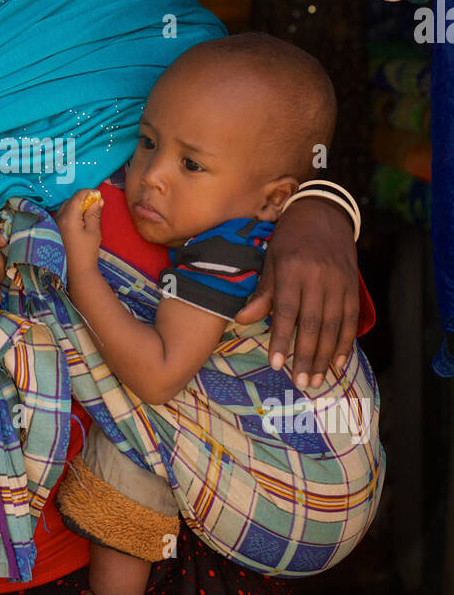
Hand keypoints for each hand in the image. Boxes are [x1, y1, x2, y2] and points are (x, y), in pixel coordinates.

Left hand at [55, 188, 103, 274]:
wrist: (76, 272)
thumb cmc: (87, 252)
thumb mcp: (93, 231)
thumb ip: (94, 213)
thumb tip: (97, 199)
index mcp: (68, 217)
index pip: (77, 196)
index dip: (89, 193)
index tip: (98, 196)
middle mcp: (57, 218)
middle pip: (69, 201)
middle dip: (82, 199)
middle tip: (94, 206)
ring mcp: (52, 224)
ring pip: (64, 208)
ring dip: (75, 207)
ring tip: (86, 215)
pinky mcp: (52, 230)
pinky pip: (60, 216)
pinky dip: (69, 214)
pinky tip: (77, 223)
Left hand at [234, 197, 358, 387]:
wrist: (322, 212)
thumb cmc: (288, 238)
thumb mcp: (269, 259)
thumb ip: (261, 292)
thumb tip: (242, 320)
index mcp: (291, 269)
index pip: (287, 311)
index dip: (282, 339)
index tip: (276, 365)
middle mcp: (318, 276)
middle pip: (313, 323)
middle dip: (306, 356)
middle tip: (300, 382)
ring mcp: (338, 281)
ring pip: (334, 325)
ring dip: (325, 356)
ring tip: (316, 380)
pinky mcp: (352, 285)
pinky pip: (351, 318)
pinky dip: (345, 342)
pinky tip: (337, 362)